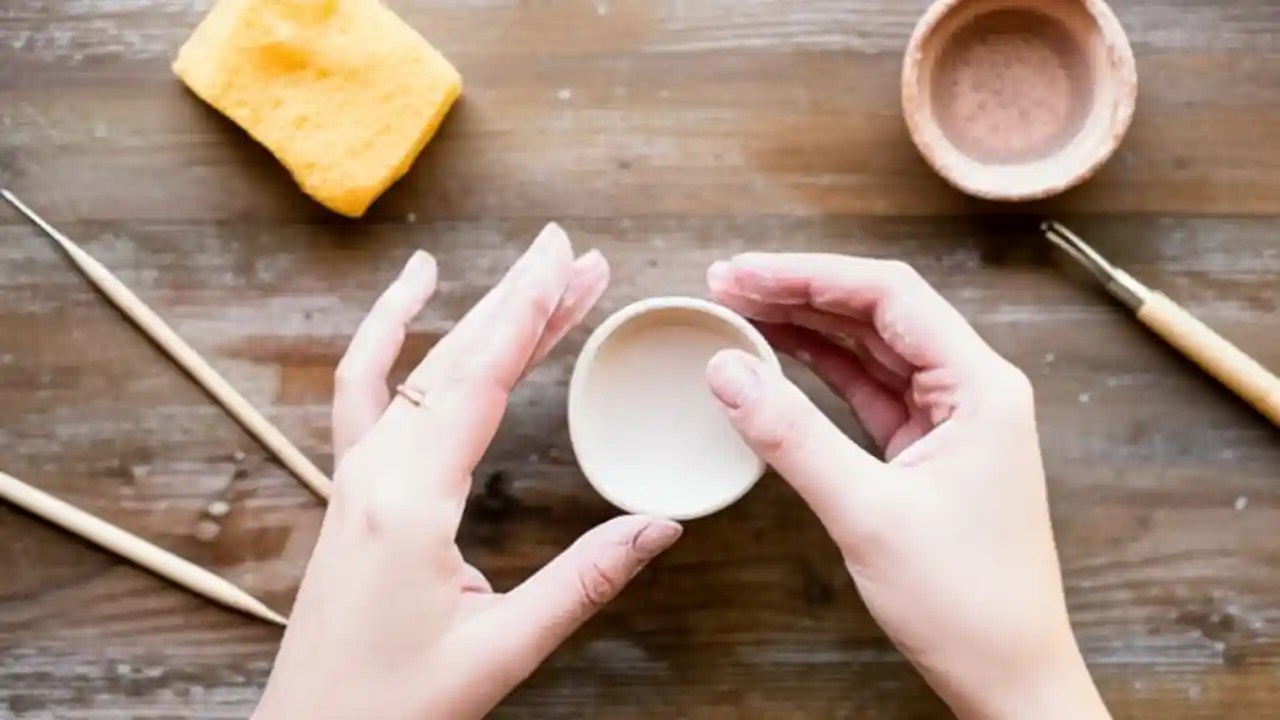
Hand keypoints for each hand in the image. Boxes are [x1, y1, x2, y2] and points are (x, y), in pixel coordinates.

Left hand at [255, 224, 681, 719]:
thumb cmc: (393, 706)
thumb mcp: (502, 650)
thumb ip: (583, 582)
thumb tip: (659, 526)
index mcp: (410, 505)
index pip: (478, 383)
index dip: (527, 316)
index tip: (563, 262)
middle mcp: (375, 475)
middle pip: (453, 360)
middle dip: (518, 300)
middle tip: (572, 252)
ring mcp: (355, 478)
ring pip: (417, 368)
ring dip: (476, 316)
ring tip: (532, 276)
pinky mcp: (352, 490)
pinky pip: (363, 391)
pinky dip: (384, 334)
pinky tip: (412, 297)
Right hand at [704, 254, 1107, 719]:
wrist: (1008, 676)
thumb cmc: (965, 602)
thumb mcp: (867, 513)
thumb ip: (792, 436)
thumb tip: (727, 370)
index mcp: (980, 387)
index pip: (889, 296)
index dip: (809, 275)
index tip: (743, 274)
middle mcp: (972, 391)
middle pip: (878, 312)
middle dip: (800, 293)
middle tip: (725, 284)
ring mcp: (950, 421)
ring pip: (870, 350)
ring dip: (806, 329)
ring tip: (738, 312)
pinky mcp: (927, 453)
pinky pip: (868, 393)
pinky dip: (820, 374)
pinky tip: (776, 360)